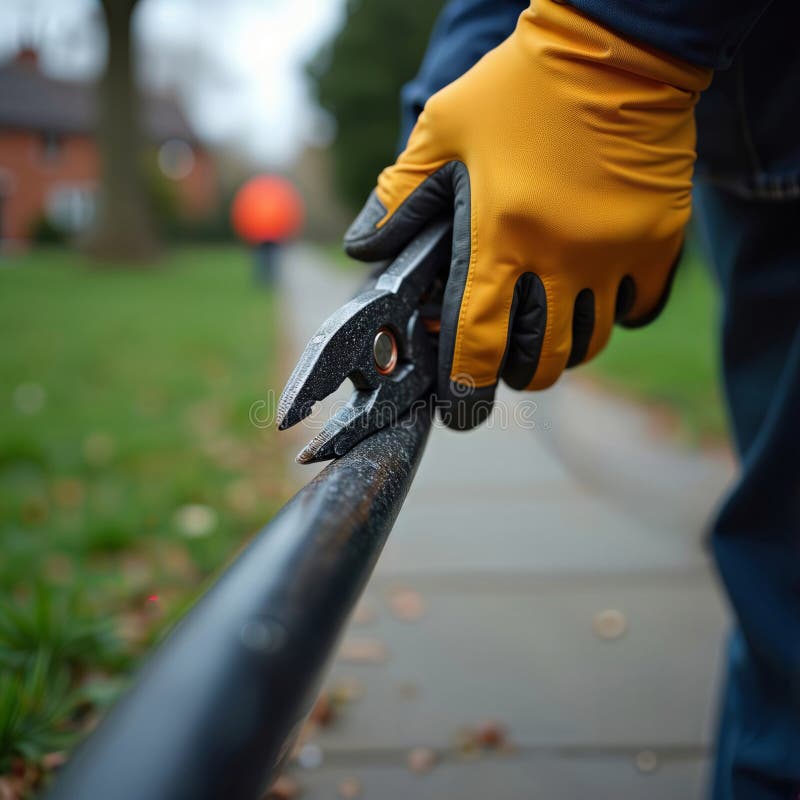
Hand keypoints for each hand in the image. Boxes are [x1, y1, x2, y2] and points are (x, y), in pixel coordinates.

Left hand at [343, 0, 710, 428]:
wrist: (617, 45)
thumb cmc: (520, 86)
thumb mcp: (443, 129)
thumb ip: (399, 196)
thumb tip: (363, 249)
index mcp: (501, 235)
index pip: (480, 340)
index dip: (466, 384)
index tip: (460, 404)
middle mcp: (561, 256)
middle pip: (542, 358)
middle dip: (516, 375)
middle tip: (503, 364)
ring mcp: (615, 253)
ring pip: (590, 342)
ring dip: (562, 351)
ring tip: (544, 333)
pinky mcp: (659, 240)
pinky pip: (637, 309)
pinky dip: (613, 317)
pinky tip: (593, 298)